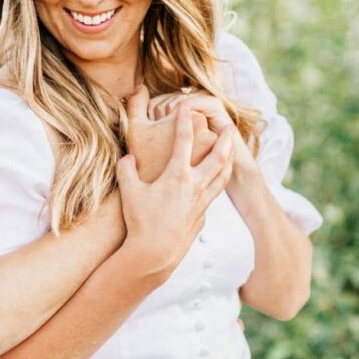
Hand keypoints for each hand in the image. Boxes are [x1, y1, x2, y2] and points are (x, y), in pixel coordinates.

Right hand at [116, 103, 234, 277]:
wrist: (155, 254)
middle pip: (217, 156)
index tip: (185, 105)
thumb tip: (127, 157)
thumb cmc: (140, 222)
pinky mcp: (202, 217)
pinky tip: (215, 183)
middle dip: (224, 139)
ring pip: (222, 177)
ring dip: (228, 161)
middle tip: (229, 126)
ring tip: (231, 152)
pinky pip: (213, 195)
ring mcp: (202, 202)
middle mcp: (195, 186)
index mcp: (177, 175)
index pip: (183, 140)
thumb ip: (126, 170)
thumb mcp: (129, 192)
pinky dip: (217, 184)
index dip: (184, 119)